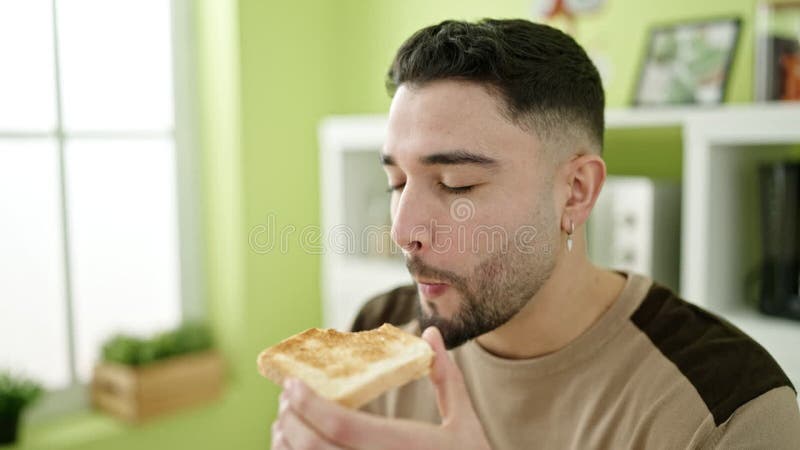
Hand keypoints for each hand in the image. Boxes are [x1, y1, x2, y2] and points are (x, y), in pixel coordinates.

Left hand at [271, 326, 492, 449]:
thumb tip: (431, 334)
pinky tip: (300, 449)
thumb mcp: (464, 423)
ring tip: (286, 424)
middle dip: (291, 421)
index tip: (291, 384)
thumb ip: (447, 379)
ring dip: (289, 446)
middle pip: (315, 448)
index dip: (309, 404)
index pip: (341, 425)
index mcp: (404, 447)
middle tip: (286, 400)